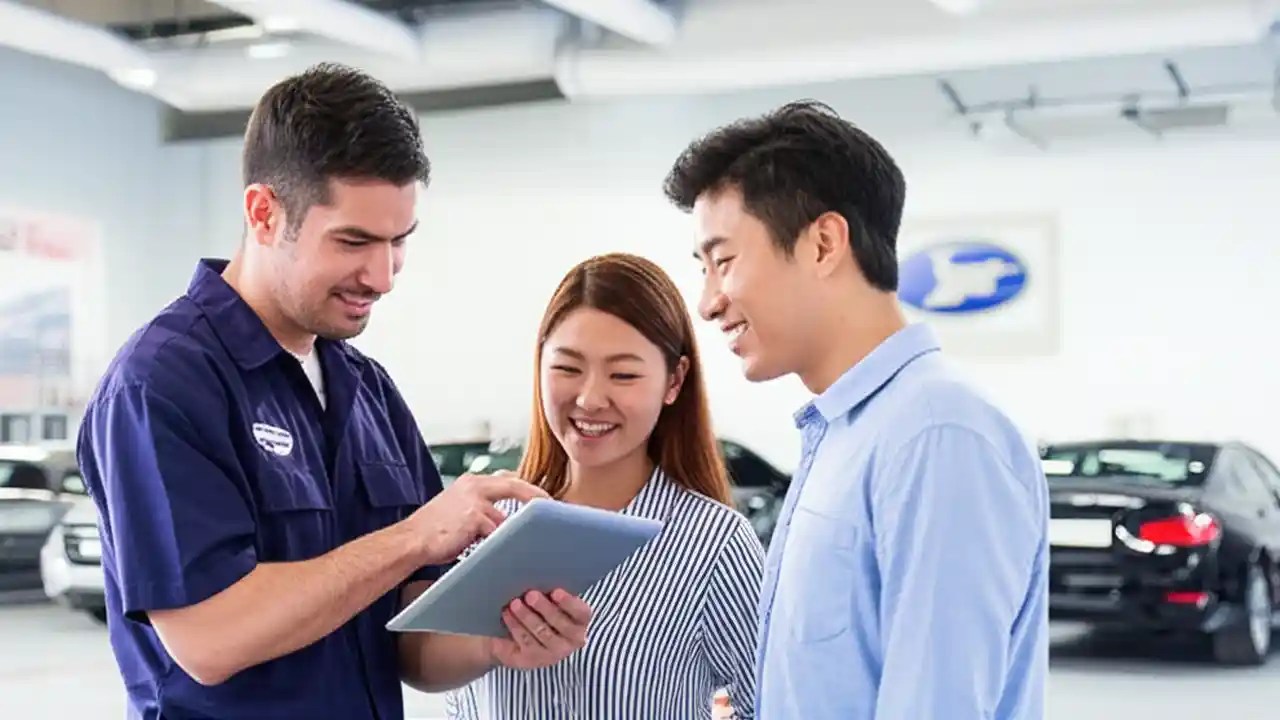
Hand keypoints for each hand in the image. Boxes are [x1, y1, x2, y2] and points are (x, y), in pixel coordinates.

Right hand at [406, 471, 547, 564]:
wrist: (410, 541)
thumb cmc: (433, 532)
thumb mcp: (458, 511)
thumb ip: (481, 509)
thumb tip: (505, 521)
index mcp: (471, 482)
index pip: (507, 479)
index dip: (526, 489)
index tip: (541, 500)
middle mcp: (474, 485)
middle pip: (516, 485)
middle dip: (536, 497)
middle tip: (553, 509)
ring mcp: (475, 500)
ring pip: (508, 514)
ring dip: (516, 529)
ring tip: (530, 539)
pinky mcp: (475, 517)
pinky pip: (498, 531)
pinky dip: (502, 541)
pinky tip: (507, 550)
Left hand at [488, 589, 590, 670]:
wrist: (517, 637)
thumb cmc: (538, 612)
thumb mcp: (549, 602)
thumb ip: (552, 594)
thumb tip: (543, 575)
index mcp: (580, 623)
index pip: (581, 613)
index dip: (569, 603)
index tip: (555, 591)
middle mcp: (571, 641)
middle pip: (561, 624)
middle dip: (544, 608)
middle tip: (530, 594)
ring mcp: (552, 654)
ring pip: (541, 634)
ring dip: (527, 617)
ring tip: (514, 604)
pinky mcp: (533, 661)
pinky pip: (525, 643)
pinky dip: (515, 627)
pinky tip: (507, 615)